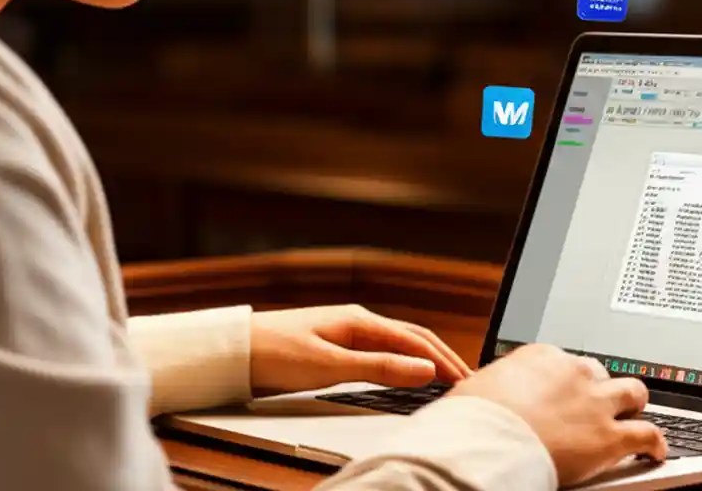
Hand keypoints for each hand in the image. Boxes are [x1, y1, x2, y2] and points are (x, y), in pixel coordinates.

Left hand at [248, 305, 472, 395]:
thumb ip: (380, 367)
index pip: (416, 340)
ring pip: (399, 344)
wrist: (235, 350)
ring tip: (446, 377)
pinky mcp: (337, 346)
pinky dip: (403, 362)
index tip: (465, 379)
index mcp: (361, 320)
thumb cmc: (275, 352)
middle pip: (412, 338)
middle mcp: (358, 321)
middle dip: (442, 357)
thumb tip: (425, 368)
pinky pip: (382, 352)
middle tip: (466, 379)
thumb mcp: (331, 364)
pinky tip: (407, 373)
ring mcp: (348, 332)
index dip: (444, 360)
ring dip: (425, 359)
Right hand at [448, 344, 666, 485]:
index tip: (564, 392)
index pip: (565, 363)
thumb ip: (494, 388)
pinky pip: (647, 434)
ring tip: (636, 415)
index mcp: (541, 357)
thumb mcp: (477, 389)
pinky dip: (655, 443)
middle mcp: (574, 373)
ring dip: (634, 405)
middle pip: (601, 373)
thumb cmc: (473, 419)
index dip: (567, 381)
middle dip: (601, 388)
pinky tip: (655, 451)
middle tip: (597, 404)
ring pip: (633, 393)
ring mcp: (595, 403)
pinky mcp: (610, 437)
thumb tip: (482, 394)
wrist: (487, 443)